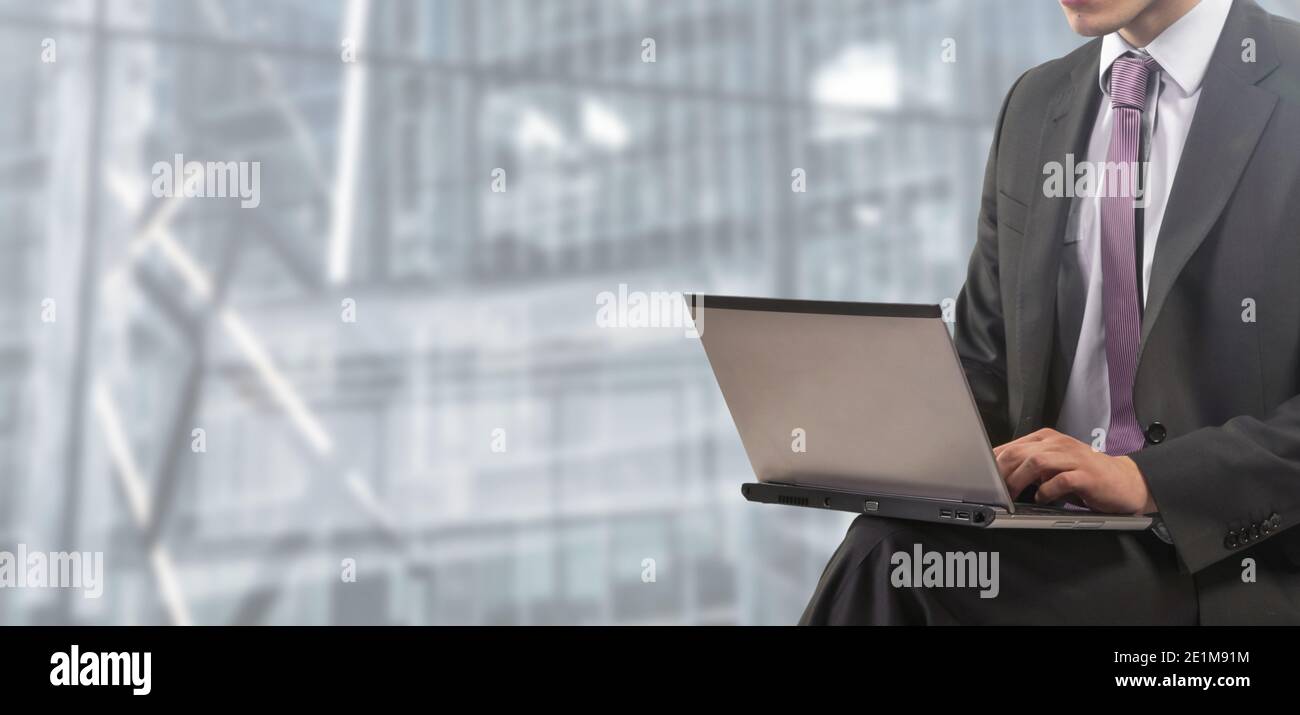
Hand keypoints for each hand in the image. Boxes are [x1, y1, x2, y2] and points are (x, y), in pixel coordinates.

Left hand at [992, 428, 1156, 514]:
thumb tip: (997, 477)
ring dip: (1019, 481)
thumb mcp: (1053, 465)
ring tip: (1013, 496)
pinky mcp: (1086, 475)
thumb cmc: (1084, 474)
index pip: (1011, 446)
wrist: (1124, 481)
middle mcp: (1058, 444)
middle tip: (994, 491)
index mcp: (1046, 439)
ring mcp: (1073, 458)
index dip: (992, 464)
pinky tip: (1042, 500)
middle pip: (1019, 453)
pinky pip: (1060, 481)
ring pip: (1036, 463)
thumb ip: (1028, 466)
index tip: (982, 479)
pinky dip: (1046, 492)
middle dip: (1001, 473)